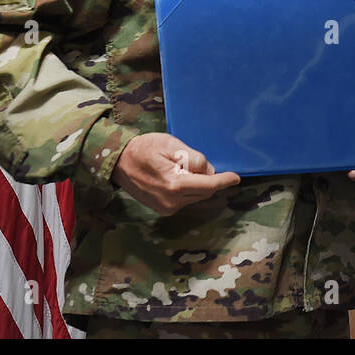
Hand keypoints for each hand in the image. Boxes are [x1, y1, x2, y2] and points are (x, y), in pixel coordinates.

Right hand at [111, 132, 240, 215]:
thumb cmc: (144, 148)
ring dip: (199, 184)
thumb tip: (208, 170)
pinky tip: (179, 177)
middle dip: (211, 180)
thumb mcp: (171, 144)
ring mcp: (166, 208)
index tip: (236, 178)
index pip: (209, 185)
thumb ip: (192, 157)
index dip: (225, 181)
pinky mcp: (163, 210)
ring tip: (182, 168)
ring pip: (196, 196)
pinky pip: (186, 200)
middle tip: (201, 164)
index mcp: (175, 185)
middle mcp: (172, 201)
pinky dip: (189, 189)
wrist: (118, 162)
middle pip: (205, 192)